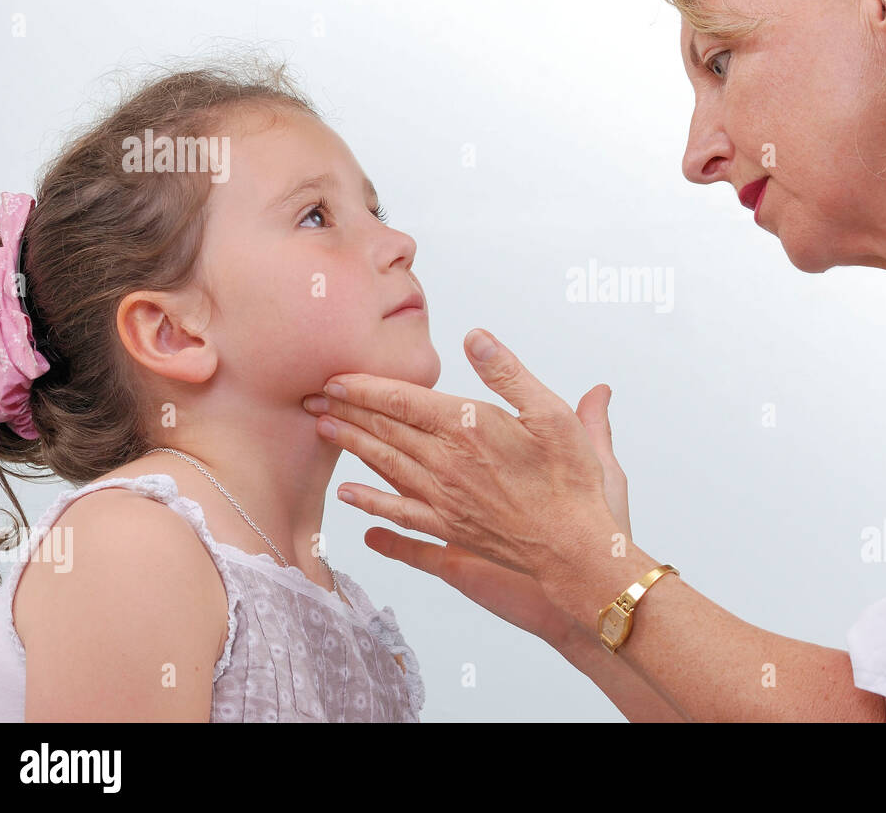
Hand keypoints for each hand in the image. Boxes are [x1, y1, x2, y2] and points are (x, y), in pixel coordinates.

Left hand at [302, 328, 622, 583]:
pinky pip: (398, 511)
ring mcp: (444, 498)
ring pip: (385, 465)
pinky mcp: (448, 527)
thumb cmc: (570, 479)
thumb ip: (508, 373)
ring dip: (351, 444)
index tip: (336, 376)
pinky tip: (347, 494)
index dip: (366, 387)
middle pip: (385, 429)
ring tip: (322, 427)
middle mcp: (447, 463)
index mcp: (469, 428)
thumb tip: (475, 337)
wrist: (573, 547)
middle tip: (312, 395)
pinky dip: (369, 501)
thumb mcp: (552, 413)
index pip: (403, 401)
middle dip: (346, 409)